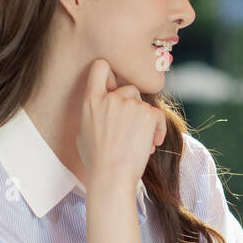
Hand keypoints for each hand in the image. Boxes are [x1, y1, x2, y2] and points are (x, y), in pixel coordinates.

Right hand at [77, 58, 166, 186]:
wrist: (111, 175)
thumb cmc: (96, 160)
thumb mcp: (84, 132)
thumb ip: (94, 114)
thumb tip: (102, 109)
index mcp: (91, 100)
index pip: (100, 67)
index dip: (109, 72)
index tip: (113, 84)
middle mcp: (110, 98)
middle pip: (129, 88)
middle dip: (133, 106)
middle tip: (131, 128)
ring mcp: (130, 104)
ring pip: (144, 104)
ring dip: (145, 121)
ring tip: (140, 142)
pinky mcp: (148, 113)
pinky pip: (158, 115)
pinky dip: (158, 129)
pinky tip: (152, 144)